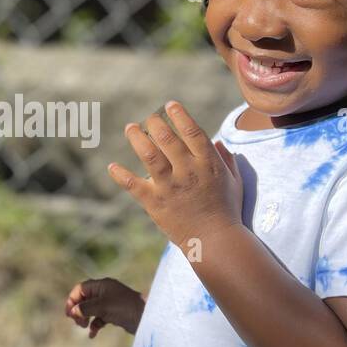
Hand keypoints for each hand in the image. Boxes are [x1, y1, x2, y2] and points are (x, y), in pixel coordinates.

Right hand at [65, 277, 145, 336]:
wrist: (146, 317)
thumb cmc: (125, 307)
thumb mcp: (102, 306)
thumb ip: (85, 308)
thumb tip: (73, 312)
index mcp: (102, 285)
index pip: (81, 289)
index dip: (73, 300)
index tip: (70, 313)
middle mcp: (105, 292)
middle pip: (84, 299)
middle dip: (78, 311)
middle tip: (78, 322)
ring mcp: (109, 303)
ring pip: (90, 309)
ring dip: (84, 318)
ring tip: (84, 327)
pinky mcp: (114, 314)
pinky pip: (99, 318)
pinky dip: (94, 325)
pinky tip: (92, 334)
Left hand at [107, 100, 243, 250]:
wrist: (215, 241)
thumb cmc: (227, 210)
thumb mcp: (235, 181)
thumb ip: (226, 159)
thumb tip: (217, 142)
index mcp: (208, 163)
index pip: (192, 131)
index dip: (179, 115)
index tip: (169, 105)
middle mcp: (188, 171)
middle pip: (167, 138)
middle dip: (155, 123)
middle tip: (148, 119)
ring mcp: (170, 187)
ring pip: (148, 155)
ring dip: (137, 138)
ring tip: (130, 128)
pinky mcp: (155, 203)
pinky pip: (133, 185)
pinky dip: (120, 174)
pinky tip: (111, 166)